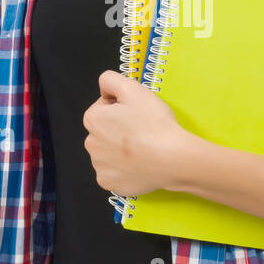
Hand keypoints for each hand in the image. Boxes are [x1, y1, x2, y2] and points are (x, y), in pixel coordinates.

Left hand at [83, 69, 187, 194]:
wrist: (173, 159)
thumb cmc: (154, 123)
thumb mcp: (132, 88)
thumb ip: (110, 79)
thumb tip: (104, 90)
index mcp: (93, 119)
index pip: (104, 108)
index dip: (122, 108)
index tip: (136, 113)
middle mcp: (91, 144)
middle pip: (105, 131)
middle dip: (119, 129)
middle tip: (142, 130)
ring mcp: (100, 166)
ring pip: (109, 153)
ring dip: (121, 150)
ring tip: (143, 148)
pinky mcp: (110, 183)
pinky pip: (115, 173)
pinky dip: (125, 169)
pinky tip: (140, 164)